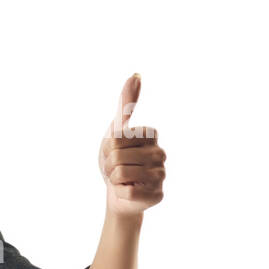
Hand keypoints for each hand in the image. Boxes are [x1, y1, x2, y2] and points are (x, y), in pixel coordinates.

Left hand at [99, 73, 165, 216]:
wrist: (118, 194)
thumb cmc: (116, 161)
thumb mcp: (116, 130)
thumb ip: (126, 103)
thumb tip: (136, 74)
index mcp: (151, 135)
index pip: (116, 138)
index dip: (107, 147)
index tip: (115, 152)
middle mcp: (160, 153)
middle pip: (116, 156)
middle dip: (108, 165)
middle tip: (116, 169)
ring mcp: (161, 175)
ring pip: (120, 173)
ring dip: (113, 179)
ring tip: (122, 180)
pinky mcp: (157, 195)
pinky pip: (126, 192)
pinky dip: (119, 193)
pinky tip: (128, 192)